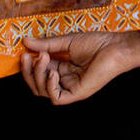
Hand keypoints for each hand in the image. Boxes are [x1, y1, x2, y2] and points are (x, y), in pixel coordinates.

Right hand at [20, 31, 139, 104]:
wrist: (115, 46)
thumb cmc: (97, 43)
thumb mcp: (67, 42)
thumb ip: (46, 44)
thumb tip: (25, 41)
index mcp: (63, 69)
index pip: (39, 73)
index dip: (29, 65)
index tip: (24, 53)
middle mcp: (65, 80)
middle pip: (37, 85)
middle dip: (29, 72)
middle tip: (26, 57)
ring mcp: (71, 88)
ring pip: (44, 92)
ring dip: (38, 75)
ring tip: (43, 58)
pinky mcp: (78, 94)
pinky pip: (57, 98)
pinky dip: (50, 86)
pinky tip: (53, 72)